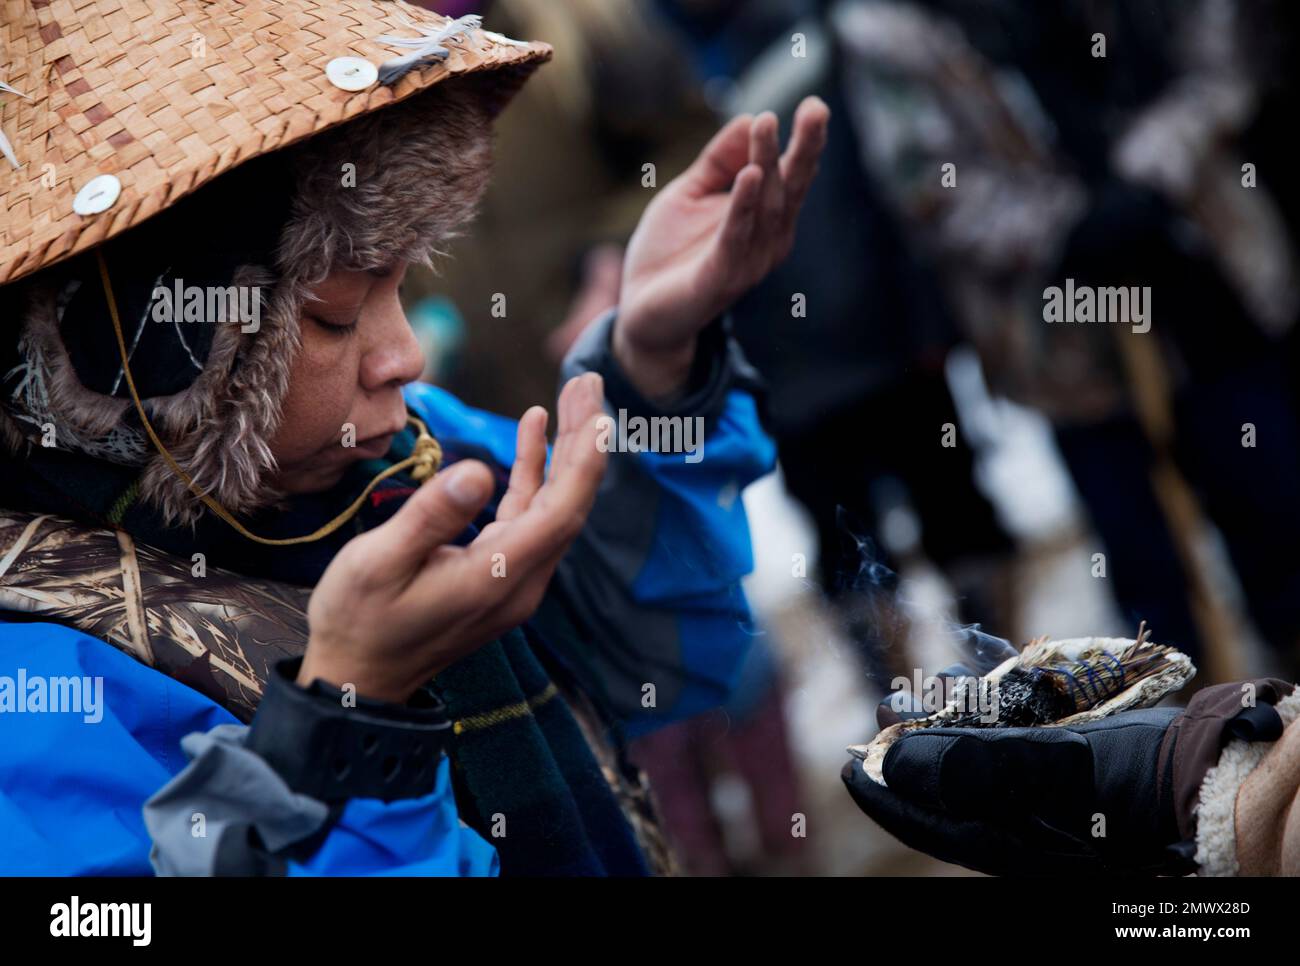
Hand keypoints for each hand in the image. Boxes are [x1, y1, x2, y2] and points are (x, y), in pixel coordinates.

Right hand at [298, 373, 608, 702]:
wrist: (357, 680)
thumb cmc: (359, 619)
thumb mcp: (380, 563)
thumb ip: (431, 516)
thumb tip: (477, 469)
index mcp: (498, 577)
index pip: (560, 512)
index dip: (584, 461)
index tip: (600, 413)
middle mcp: (520, 580)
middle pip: (568, 503)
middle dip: (582, 441)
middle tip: (588, 381)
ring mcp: (513, 578)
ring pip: (553, 507)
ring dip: (563, 452)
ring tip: (572, 395)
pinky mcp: (499, 573)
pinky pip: (529, 516)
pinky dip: (533, 473)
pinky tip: (534, 431)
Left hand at [614, 96, 829, 397]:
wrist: (641, 312)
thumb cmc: (669, 254)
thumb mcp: (689, 195)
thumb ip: (716, 161)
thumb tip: (747, 118)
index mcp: (763, 219)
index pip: (790, 176)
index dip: (804, 142)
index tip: (815, 104)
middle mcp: (765, 241)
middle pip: (789, 189)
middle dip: (804, 148)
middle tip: (817, 108)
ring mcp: (746, 262)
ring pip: (764, 208)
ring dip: (765, 164)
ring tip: (766, 125)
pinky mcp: (719, 279)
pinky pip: (735, 239)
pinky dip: (742, 208)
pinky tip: (748, 176)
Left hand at [843, 708, 1185, 874]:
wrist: (1216, 778)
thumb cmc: (1137, 781)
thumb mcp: (1054, 771)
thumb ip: (972, 767)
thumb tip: (895, 761)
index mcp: (1009, 840)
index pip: (928, 819)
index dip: (885, 790)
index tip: (851, 763)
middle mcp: (1022, 825)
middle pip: (946, 789)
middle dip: (911, 753)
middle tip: (883, 715)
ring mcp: (1048, 799)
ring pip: (978, 763)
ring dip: (948, 730)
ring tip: (923, 696)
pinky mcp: (1074, 772)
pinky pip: (1016, 747)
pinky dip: (992, 720)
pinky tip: (979, 692)